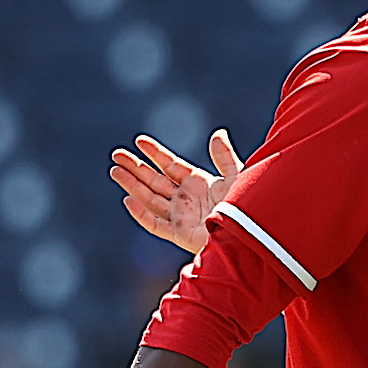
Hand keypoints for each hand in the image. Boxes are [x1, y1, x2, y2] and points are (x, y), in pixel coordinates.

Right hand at [110, 129, 244, 254]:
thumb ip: (225, 157)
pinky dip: (142, 214)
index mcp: (199, 184)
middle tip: (116, 154)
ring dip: (133, 186)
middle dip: (136, 168)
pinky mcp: (181, 234)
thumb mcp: (237, 177)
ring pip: (151, 199)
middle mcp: (187, 199)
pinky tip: (128, 200)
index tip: (140, 141)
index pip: (171, 165)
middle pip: (155, 181)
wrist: (252, 234)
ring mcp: (182, 217)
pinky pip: (156, 224)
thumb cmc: (248, 207)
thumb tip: (218, 133)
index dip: (156, 153)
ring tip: (115, 171)